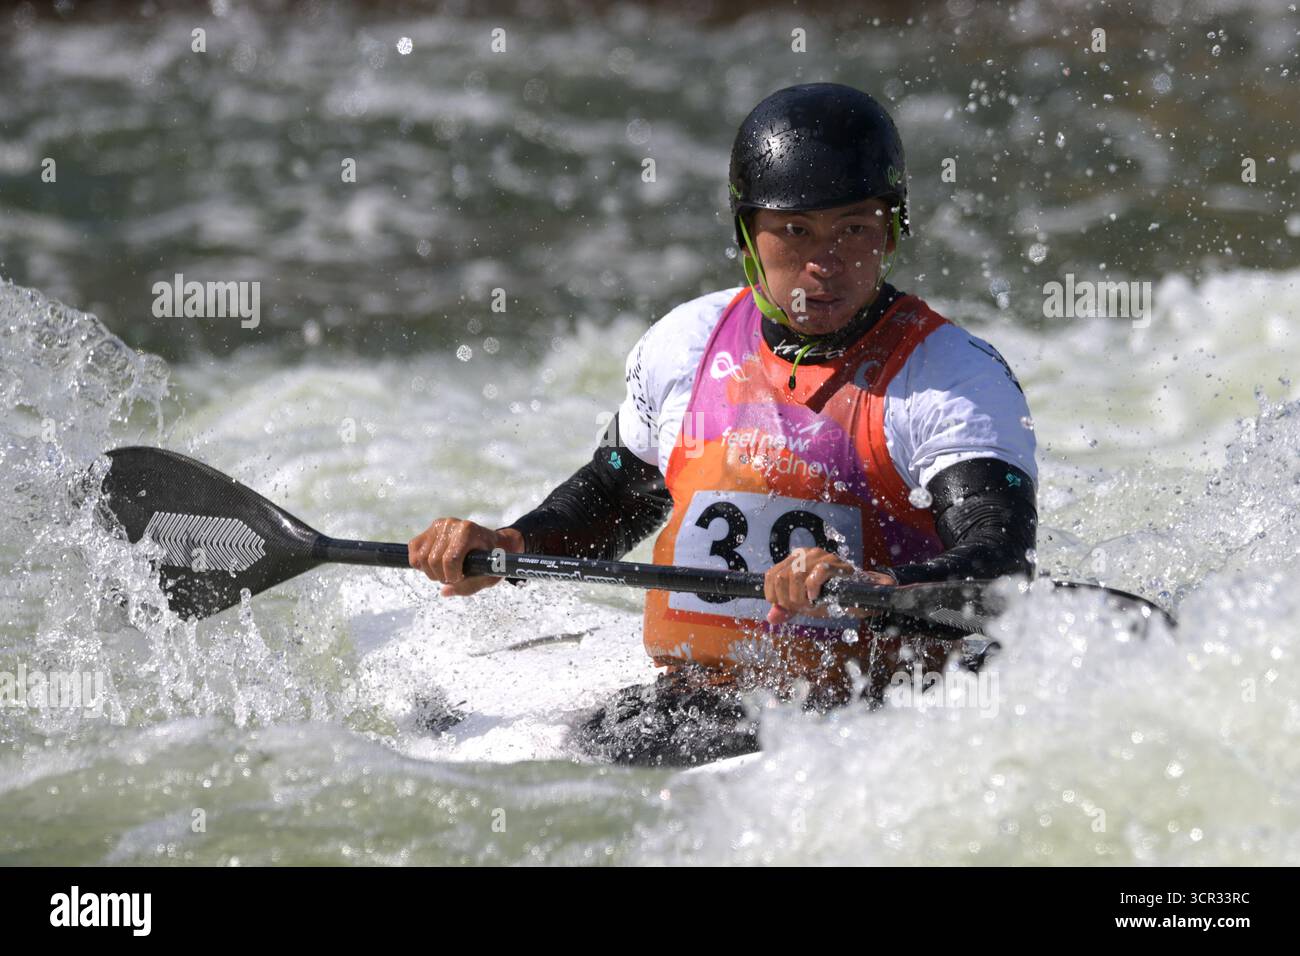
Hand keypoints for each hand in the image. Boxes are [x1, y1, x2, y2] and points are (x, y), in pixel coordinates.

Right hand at [408, 519, 523, 596]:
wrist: (494, 544)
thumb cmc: (492, 560)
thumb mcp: (487, 577)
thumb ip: (468, 586)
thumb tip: (445, 591)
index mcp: (468, 531)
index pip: (450, 559)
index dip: (452, 575)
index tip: (461, 578)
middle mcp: (451, 524)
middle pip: (433, 560)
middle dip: (442, 576)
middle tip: (453, 576)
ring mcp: (438, 525)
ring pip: (421, 557)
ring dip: (431, 571)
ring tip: (445, 571)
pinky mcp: (429, 529)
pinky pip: (413, 548)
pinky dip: (419, 562)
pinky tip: (433, 564)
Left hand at [763, 547, 895, 625]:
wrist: (860, 598)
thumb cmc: (831, 597)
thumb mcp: (805, 605)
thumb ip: (787, 609)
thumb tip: (771, 617)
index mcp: (794, 560)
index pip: (770, 576)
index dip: (774, 596)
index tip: (788, 606)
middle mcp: (804, 554)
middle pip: (780, 578)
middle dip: (788, 600)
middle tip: (803, 607)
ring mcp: (820, 556)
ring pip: (795, 576)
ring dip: (801, 597)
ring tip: (812, 604)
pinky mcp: (835, 564)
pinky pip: (816, 574)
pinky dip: (813, 589)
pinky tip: (818, 597)